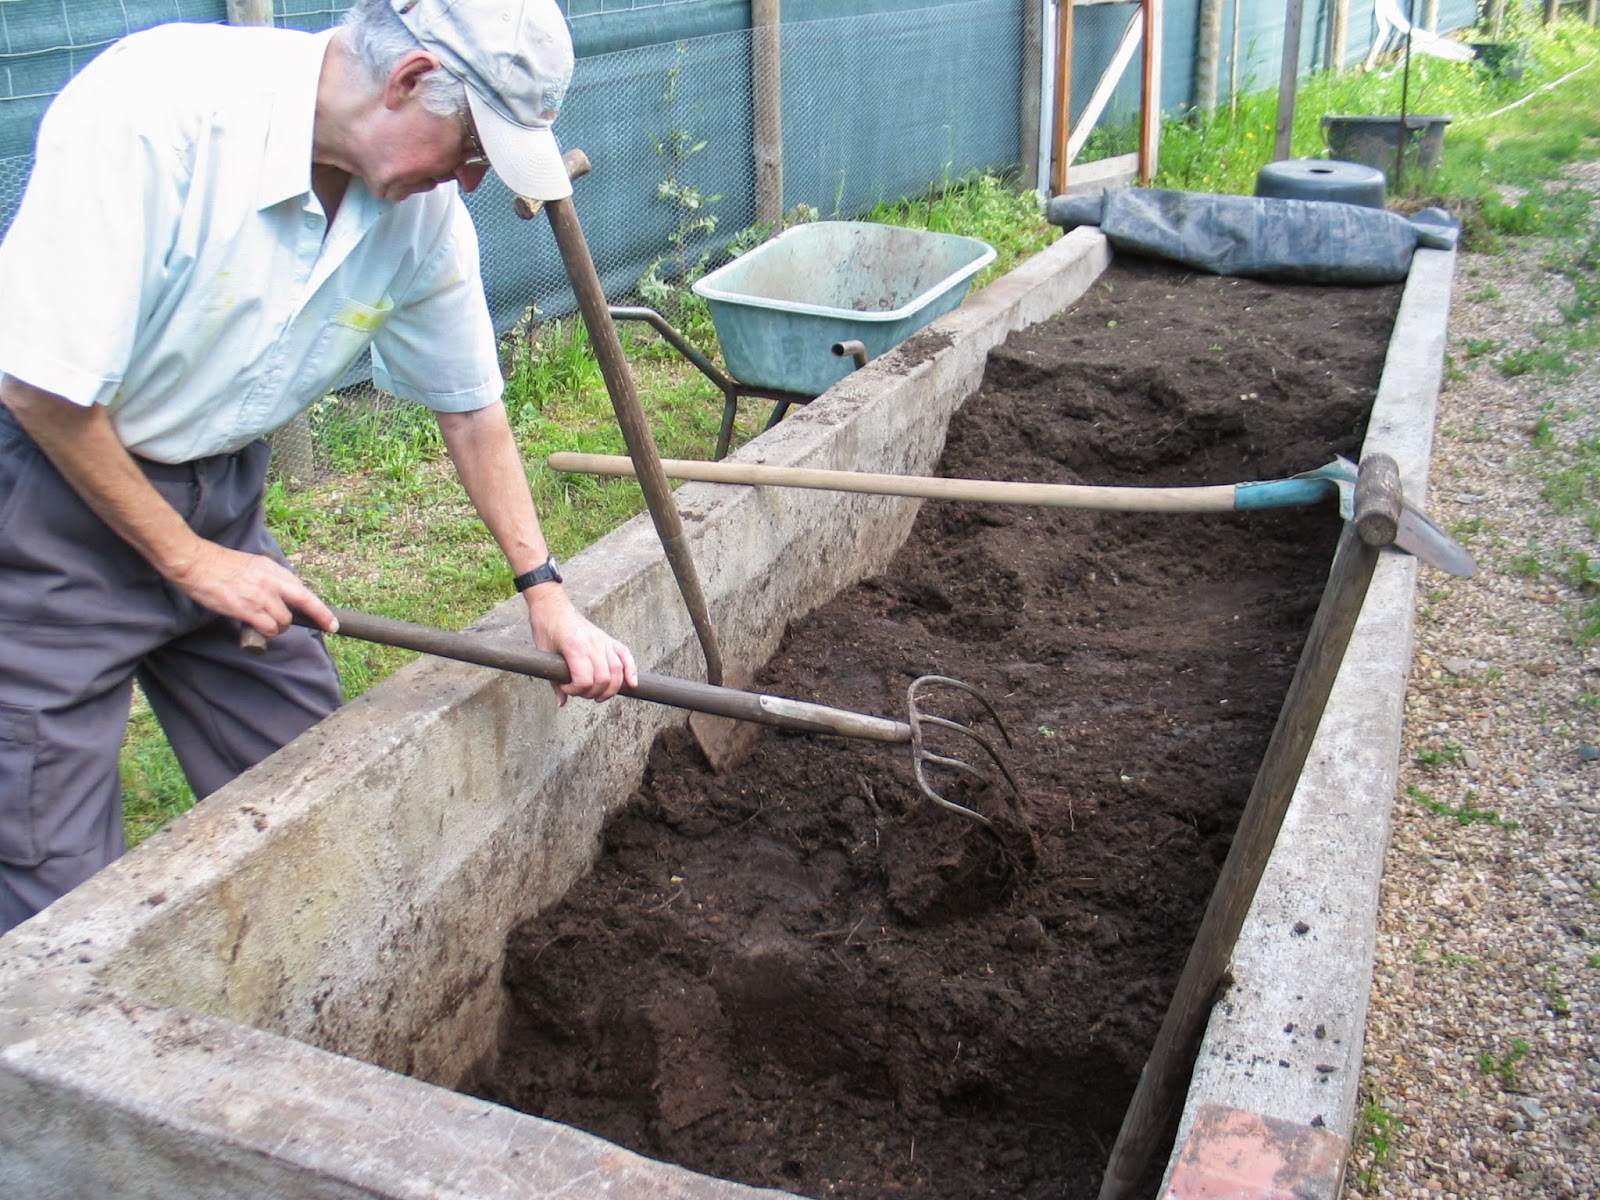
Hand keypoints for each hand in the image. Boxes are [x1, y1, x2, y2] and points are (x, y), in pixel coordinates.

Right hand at [166, 540, 337, 636]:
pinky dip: (266, 632)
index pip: (304, 591)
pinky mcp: (245, 609)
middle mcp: (271, 582)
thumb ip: (270, 579)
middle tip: (311, 626)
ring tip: (267, 625)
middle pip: (301, 606)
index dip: (321, 610)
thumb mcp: (253, 565)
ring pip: (283, 621)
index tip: (331, 623)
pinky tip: (258, 628)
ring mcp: (260, 596)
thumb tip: (282, 595)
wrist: (196, 563)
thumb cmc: (219, 564)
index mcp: (273, 569)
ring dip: (278, 628)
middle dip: (308, 619)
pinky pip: (267, 628)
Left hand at [525, 586, 637, 703]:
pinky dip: (631, 670)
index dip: (575, 691)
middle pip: (604, 678)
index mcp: (575, 647)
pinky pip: (625, 655)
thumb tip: (562, 702)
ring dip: (610, 688)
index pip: (584, 680)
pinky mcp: (608, 639)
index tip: (565, 688)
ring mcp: (603, 640)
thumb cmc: (546, 628)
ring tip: (599, 695)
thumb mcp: (544, 655)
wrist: (552, 606)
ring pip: (617, 670)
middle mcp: (593, 643)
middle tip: (580, 692)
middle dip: (592, 692)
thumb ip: (554, 681)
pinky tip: (631, 683)